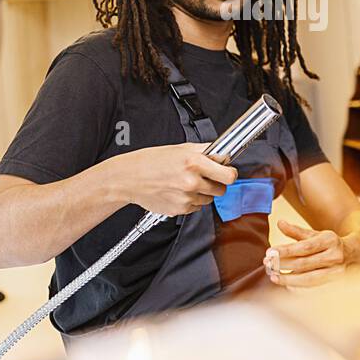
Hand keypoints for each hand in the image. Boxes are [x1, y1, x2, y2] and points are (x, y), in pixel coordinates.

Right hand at [110, 142, 237, 216]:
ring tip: (186, 183)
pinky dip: (192, 201)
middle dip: (216, 183)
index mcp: (194, 163)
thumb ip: (204, 151)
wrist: (130, 178)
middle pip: (222, 189)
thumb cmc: (151, 162)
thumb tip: (222, 154)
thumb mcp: (180, 149)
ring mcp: (187, 198)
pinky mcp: (180, 210)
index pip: (229, 175)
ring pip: (209, 200)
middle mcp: (192, 182)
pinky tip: (178, 191)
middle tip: (204, 177)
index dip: (230, 173)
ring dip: (203, 193)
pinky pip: (196, 207)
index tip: (228, 172)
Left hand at [264, 220, 347, 288]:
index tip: (269, 252)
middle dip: (283, 264)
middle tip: (267, 264)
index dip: (286, 250)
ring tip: (274, 277)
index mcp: (329, 240)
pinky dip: (300, 287)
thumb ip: (296, 231)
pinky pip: (314, 288)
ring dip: (289, 279)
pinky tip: (287, 285)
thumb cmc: (331, 243)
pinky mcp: (335, 284)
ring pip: (309, 279)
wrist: (357, 254)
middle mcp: (334, 256)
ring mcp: (336, 272)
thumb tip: (279, 223)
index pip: (304, 247)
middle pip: (304, 263)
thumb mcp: (316, 234)